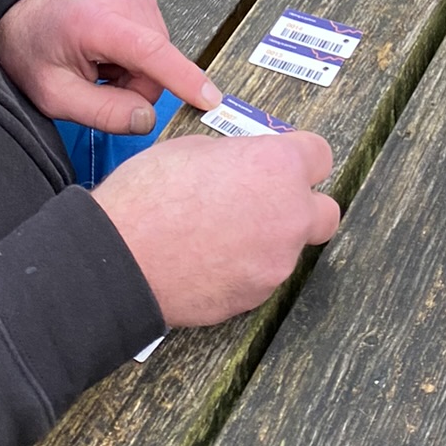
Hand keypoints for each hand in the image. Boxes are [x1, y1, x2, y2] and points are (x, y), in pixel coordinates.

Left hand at [0, 0, 220, 133]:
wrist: (23, 8)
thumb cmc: (32, 48)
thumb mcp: (53, 94)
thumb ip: (101, 112)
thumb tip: (145, 119)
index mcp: (95, 22)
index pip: (150, 51)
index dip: (183, 78)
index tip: (209, 98)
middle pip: (156, 63)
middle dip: (134, 86)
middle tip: (97, 84)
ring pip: (159, 55)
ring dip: (134, 71)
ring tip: (99, 64)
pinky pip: (155, 41)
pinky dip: (136, 55)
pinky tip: (108, 51)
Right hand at [94, 132, 339, 324]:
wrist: (119, 259)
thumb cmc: (147, 196)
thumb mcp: (193, 148)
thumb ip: (237, 157)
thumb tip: (243, 166)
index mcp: (277, 166)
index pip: (320, 155)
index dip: (299, 158)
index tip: (283, 162)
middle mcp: (289, 215)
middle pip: (326, 211)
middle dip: (302, 206)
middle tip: (266, 201)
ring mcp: (275, 262)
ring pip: (290, 247)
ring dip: (268, 239)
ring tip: (221, 232)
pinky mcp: (255, 296)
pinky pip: (261, 276)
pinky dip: (245, 268)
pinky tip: (210, 259)